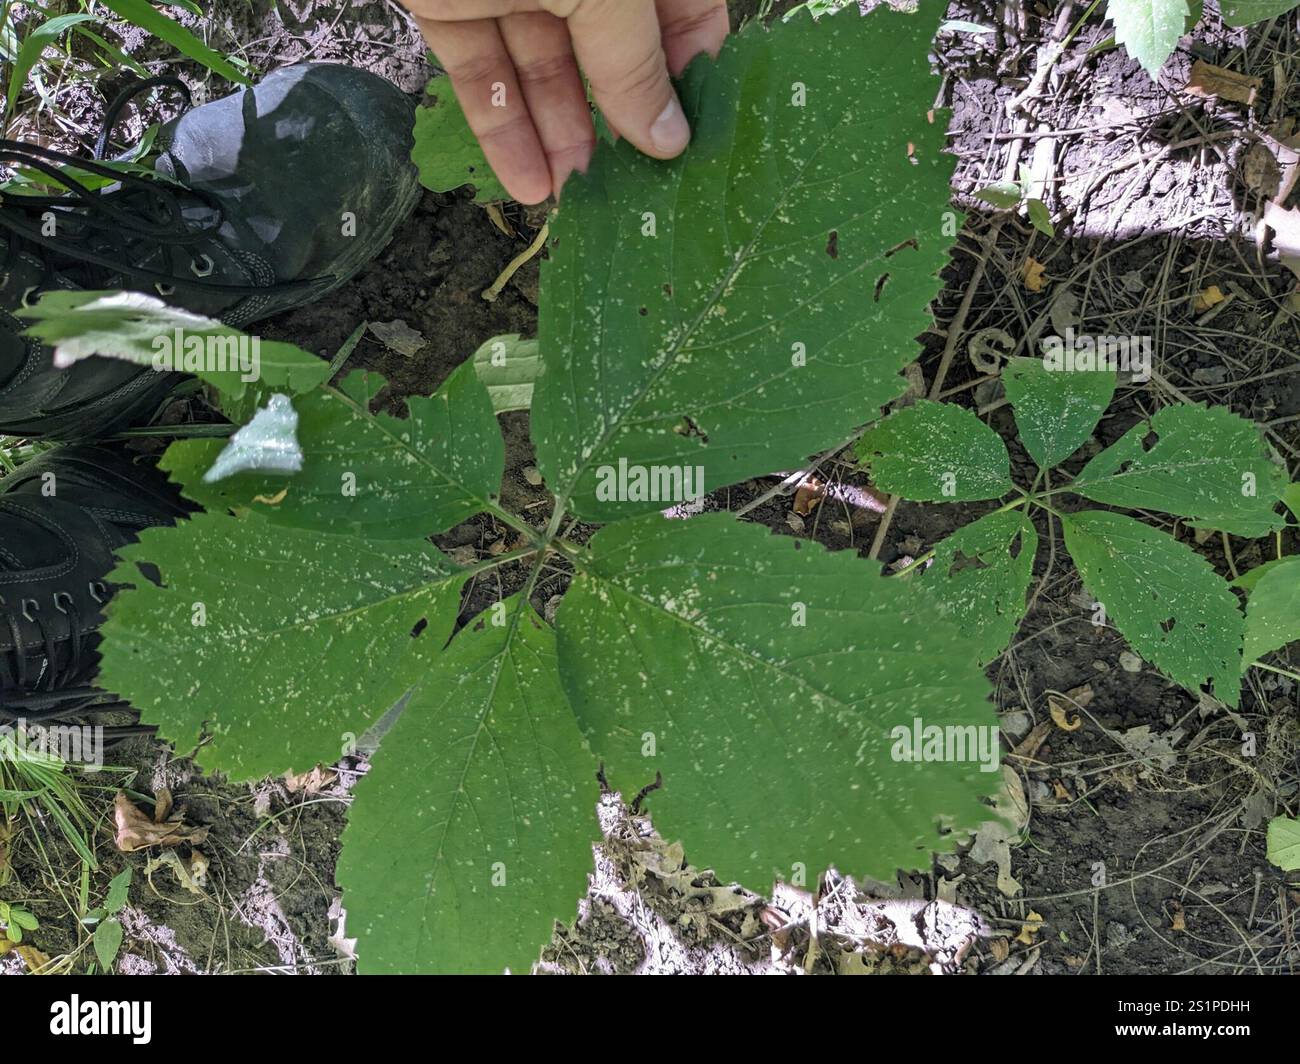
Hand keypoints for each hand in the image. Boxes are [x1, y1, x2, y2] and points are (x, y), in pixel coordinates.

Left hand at [400, 0, 728, 202]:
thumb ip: (635, 60)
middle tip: (633, 189)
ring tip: (575, 201)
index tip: (691, 143)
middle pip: (610, 45)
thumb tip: (669, 137)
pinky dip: (501, 126)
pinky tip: (526, 183)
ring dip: (558, 136)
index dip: (690, 72)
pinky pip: (481, 67)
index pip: (685, 9)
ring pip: (542, 63)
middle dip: (619, 118)